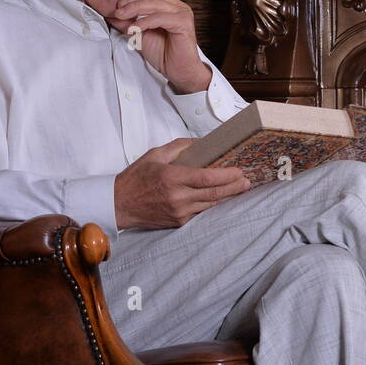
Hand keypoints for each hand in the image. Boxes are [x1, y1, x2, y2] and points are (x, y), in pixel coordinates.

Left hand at [106, 0, 210, 93]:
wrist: (178, 71)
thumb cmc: (164, 54)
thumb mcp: (140, 35)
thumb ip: (128, 22)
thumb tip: (112, 14)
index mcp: (170, 6)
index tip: (118, 5)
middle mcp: (179, 7)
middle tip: (118, 9)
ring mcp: (183, 14)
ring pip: (156, 3)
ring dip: (136, 8)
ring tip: (122, 16)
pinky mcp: (184, 24)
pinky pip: (161, 17)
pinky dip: (146, 21)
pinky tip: (136, 28)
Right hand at [114, 137, 250, 229]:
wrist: (118, 205)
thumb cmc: (135, 178)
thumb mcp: (155, 155)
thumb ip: (179, 147)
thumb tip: (201, 142)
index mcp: (172, 178)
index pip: (207, 178)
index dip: (226, 175)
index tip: (239, 171)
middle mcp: (177, 197)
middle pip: (214, 193)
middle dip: (234, 187)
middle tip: (247, 181)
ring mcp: (179, 212)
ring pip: (210, 204)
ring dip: (227, 196)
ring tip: (240, 187)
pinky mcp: (178, 222)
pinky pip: (200, 212)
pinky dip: (211, 204)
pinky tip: (220, 197)